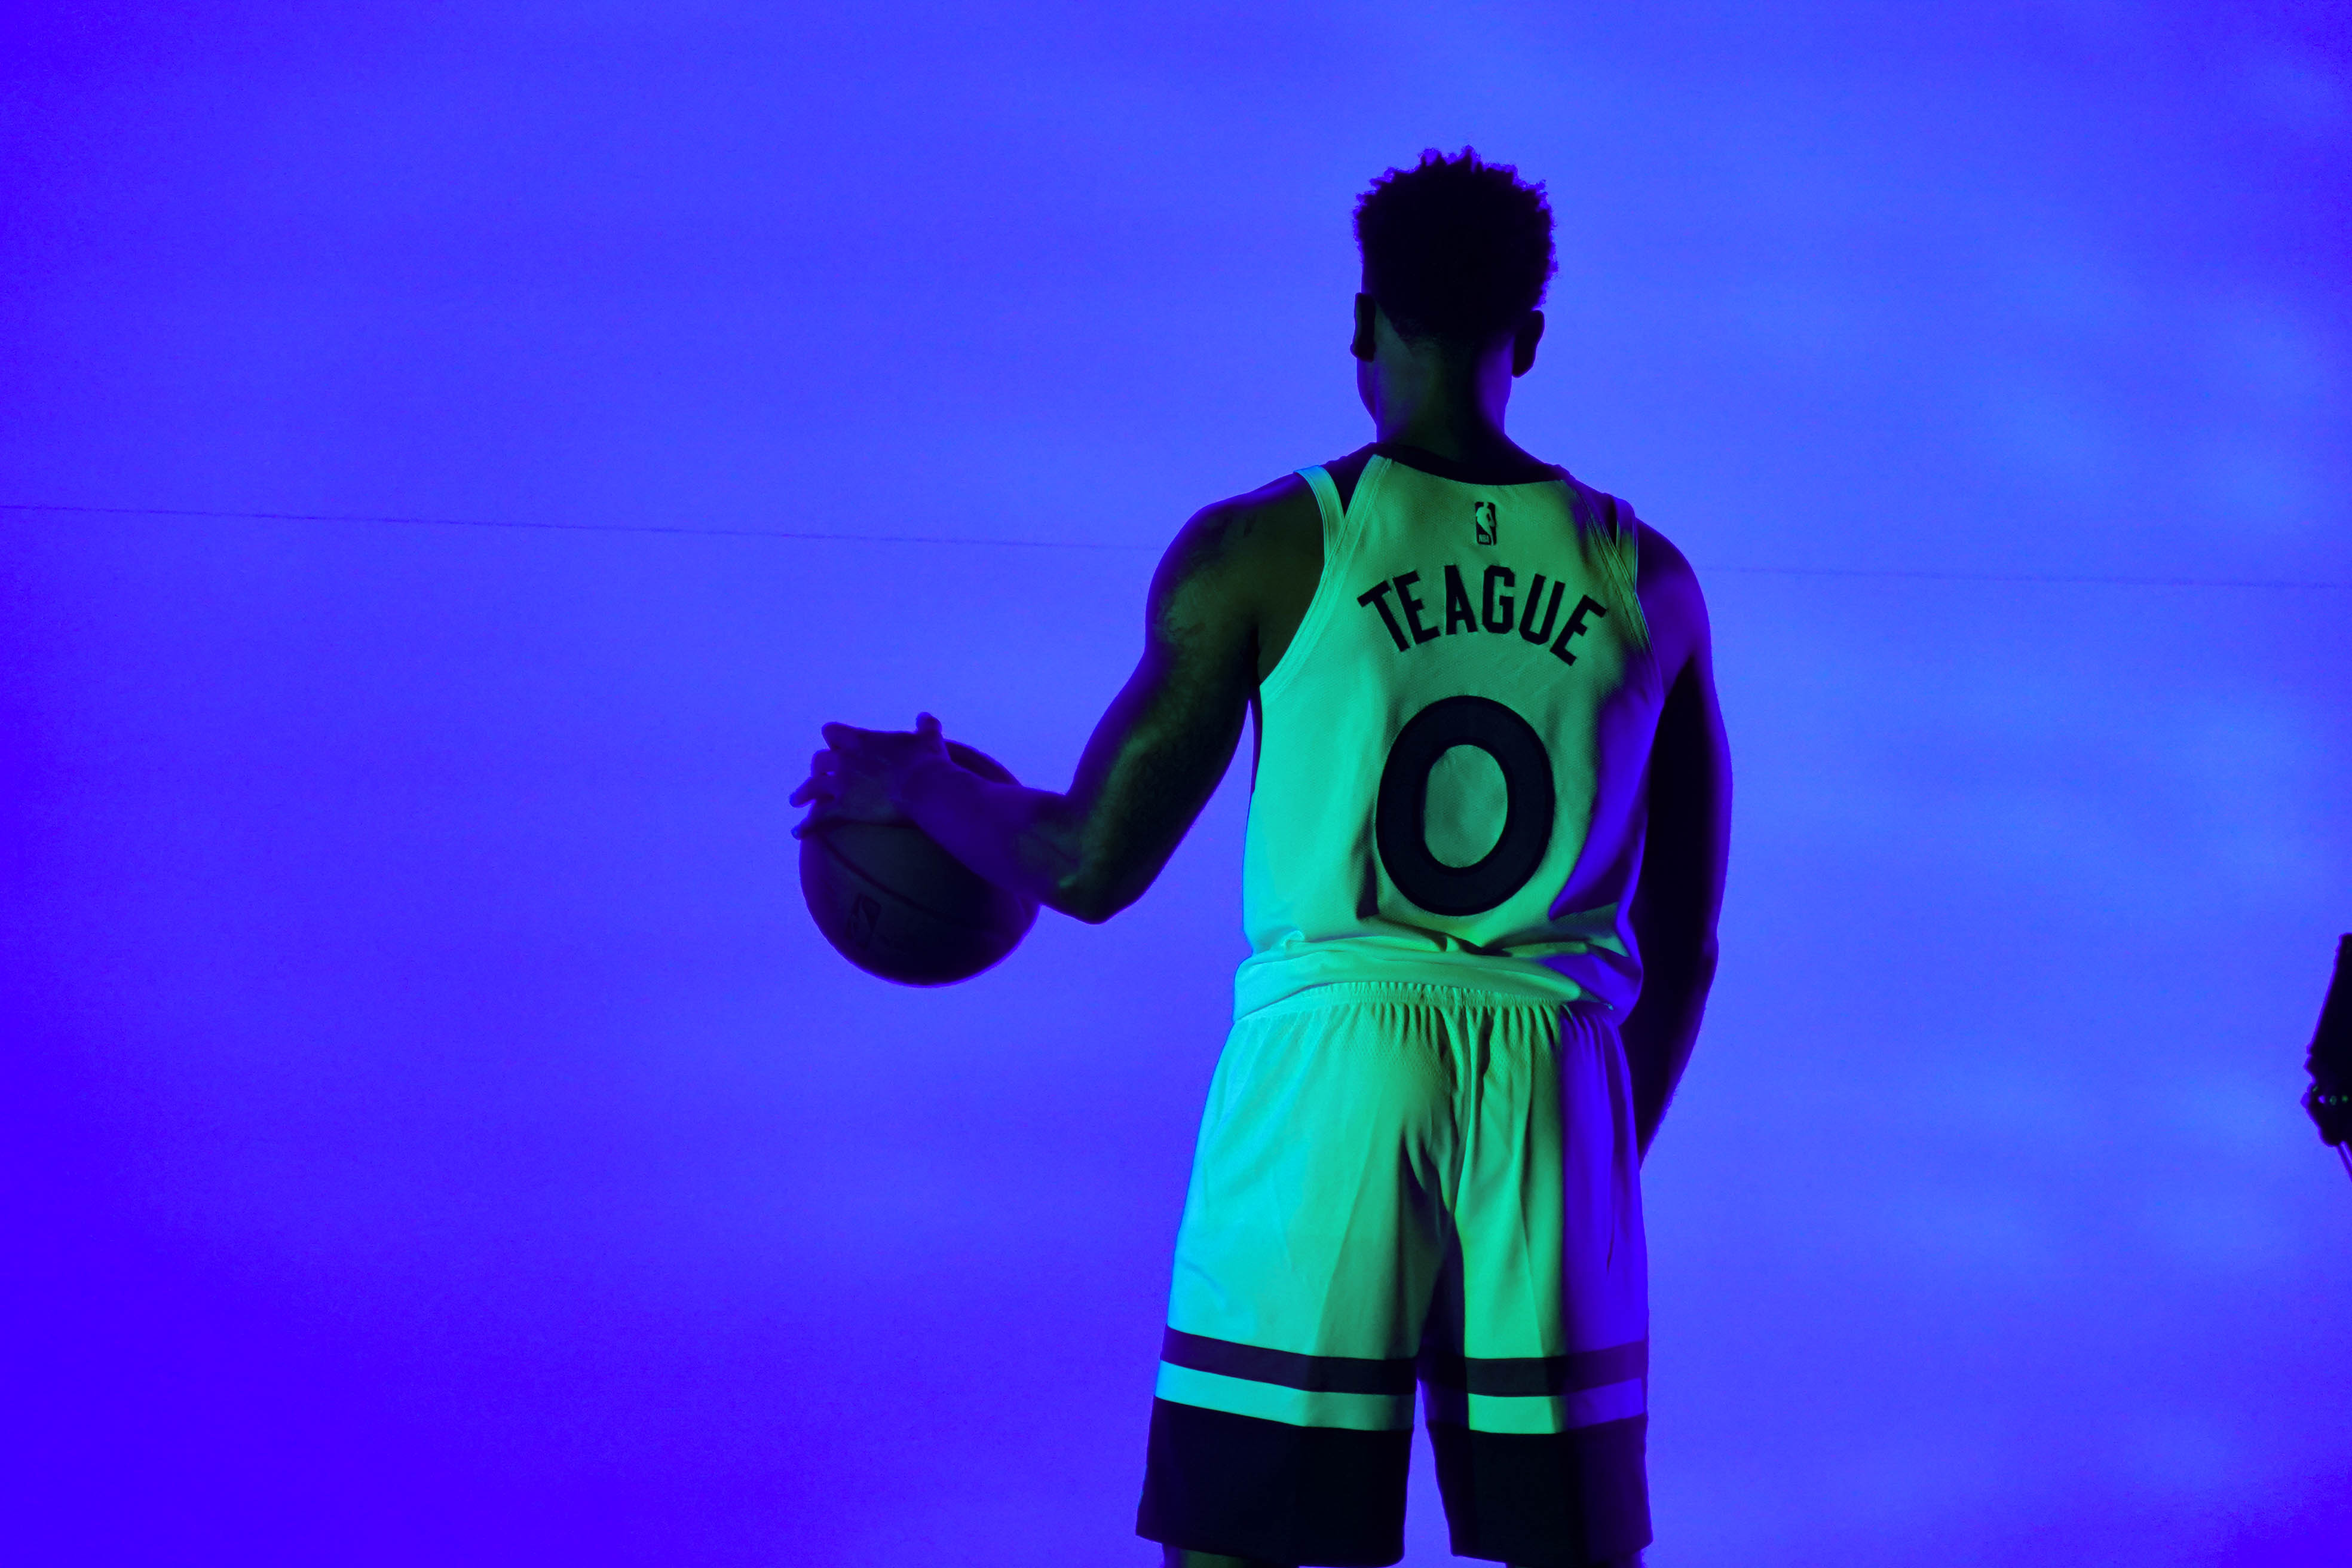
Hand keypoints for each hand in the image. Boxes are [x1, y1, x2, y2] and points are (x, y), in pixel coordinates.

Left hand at [790, 713, 951, 837]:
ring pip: (811, 786)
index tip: (836, 746)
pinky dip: (806, 826)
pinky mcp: (844, 807)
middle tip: (818, 776)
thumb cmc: (928, 763)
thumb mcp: (929, 739)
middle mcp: (845, 759)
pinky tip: (797, 833)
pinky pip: (817, 817)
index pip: (832, 732)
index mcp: (861, 740)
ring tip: (795, 800)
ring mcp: (842, 783)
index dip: (833, 740)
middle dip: (818, 768)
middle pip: (820, 760)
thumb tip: (925, 717)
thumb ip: (926, 726)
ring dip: (802, 793)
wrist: (924, 787)